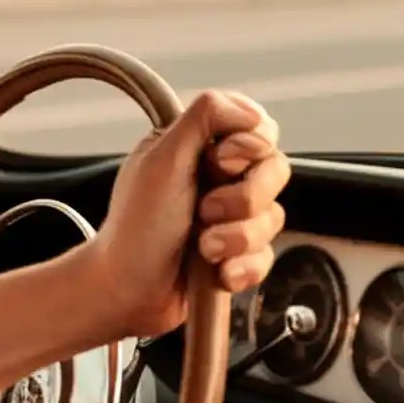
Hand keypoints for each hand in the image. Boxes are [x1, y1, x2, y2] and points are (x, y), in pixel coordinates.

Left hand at [74, 90, 289, 338]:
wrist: (128, 292)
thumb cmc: (136, 227)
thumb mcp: (163, 160)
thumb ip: (204, 119)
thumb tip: (251, 110)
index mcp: (202, 146)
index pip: (257, 127)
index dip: (248, 147)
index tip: (219, 162)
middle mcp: (221, 177)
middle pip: (275, 169)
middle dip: (244, 198)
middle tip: (204, 210)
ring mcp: (233, 217)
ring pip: (273, 216)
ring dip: (237, 237)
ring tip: (204, 247)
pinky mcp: (240, 254)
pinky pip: (267, 255)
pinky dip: (241, 267)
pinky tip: (216, 272)